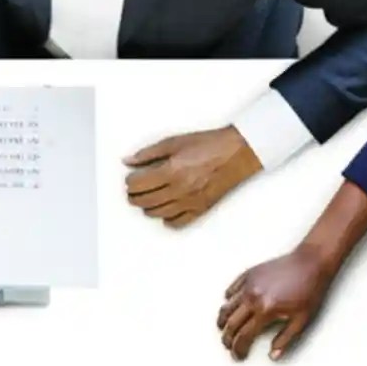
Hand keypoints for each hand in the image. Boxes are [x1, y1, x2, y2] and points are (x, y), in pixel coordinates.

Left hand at [124, 126, 261, 226]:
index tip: (131, 179)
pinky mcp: (200, 210)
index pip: (138, 185)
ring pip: (157, 214)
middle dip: (134, 196)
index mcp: (172, 171)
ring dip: (147, 207)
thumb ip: (149, 153)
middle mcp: (179, 189)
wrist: (238, 152)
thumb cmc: (209, 145)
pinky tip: (165, 210)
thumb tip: (128, 161)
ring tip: (148, 198)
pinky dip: (167, 218)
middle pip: (144, 202)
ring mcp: (189, 202)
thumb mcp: (175, 142)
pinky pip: (176, 223)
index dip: (130, 182)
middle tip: (135, 190)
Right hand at [219, 245, 334, 360]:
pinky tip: (230, 307)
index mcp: (265, 310)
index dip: (239, 349)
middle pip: (231, 324)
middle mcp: (252, 297)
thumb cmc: (310, 289)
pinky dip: (228, 302)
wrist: (311, 262)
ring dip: (222, 322)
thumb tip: (273, 355)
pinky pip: (231, 291)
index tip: (239, 355)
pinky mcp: (248, 274)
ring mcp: (248, 284)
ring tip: (224, 329)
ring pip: (226, 307)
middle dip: (227, 339)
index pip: (244, 336)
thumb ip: (285, 339)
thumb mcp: (302, 320)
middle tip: (229, 346)